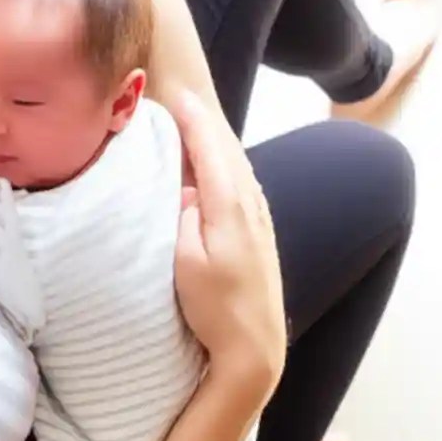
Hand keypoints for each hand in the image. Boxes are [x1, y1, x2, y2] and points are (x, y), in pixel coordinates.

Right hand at [172, 92, 285, 391]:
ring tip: (195, 125)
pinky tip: (220, 169)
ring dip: (217, 145)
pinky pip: (243, 186)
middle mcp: (250, 207)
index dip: (194, 120)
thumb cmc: (216, 309)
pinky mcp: (261, 235)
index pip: (209, 150)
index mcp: (229, 208)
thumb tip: (186, 189)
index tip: (179, 93)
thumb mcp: (187, 262)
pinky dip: (228, 167)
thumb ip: (184, 218)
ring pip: (237, 168)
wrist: (256, 346)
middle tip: (182, 97)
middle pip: (226, 152)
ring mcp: (260, 221)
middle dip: (205, 124)